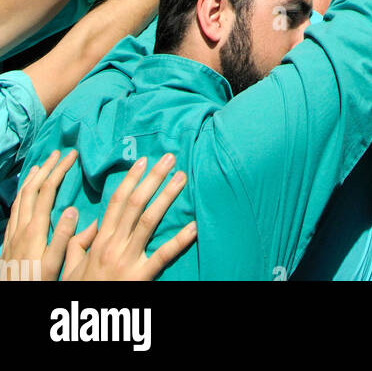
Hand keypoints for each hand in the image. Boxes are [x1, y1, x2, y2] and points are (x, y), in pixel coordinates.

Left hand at [1, 150, 79, 280]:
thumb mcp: (53, 264)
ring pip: (20, 196)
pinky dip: (21, 193)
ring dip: (32, 177)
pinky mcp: (8, 238)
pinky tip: (25, 193)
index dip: (59, 170)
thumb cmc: (36, 281)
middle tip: (59, 153)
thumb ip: (63, 237)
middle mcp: (21, 225)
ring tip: (41, 164)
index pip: (47, 190)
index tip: (71, 156)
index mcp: (35, 229)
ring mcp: (13, 231)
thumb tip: (73, 209)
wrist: (11, 294)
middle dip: (46, 167)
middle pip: (32, 188)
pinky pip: (14, 208)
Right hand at [62, 154, 196, 281]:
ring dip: (166, 196)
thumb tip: (91, 221)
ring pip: (149, 221)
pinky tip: (194, 226)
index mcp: (99, 240)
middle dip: (153, 178)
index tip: (142, 160)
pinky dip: (180, 240)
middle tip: (169, 158)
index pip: (116, 202)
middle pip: (135, 204)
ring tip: (181, 178)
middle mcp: (113, 245)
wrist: (83, 320)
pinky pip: (163, 256)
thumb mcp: (71, 266)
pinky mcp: (141, 277)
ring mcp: (128, 260)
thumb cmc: (80, 291)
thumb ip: (78, 242)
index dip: (130, 179)